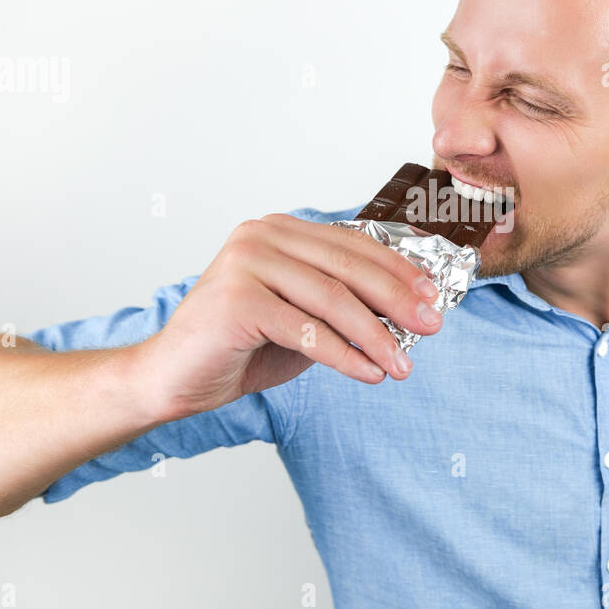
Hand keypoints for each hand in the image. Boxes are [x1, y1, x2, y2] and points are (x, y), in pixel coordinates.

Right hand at [135, 213, 443, 420]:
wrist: (174, 378)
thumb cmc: (239, 346)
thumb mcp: (304, 318)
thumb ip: (344, 305)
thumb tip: (410, 309)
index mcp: (279, 231)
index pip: (354, 243)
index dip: (400, 269)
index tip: (435, 297)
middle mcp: (261, 236)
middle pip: (348, 266)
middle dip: (398, 299)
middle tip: (432, 327)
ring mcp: (246, 263)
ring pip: (332, 298)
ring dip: (377, 335)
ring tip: (403, 364)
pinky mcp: (237, 299)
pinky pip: (307, 330)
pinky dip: (345, 355)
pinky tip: (370, 373)